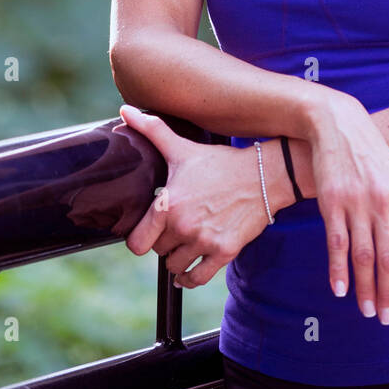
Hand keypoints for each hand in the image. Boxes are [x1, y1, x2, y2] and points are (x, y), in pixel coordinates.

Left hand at [116, 104, 271, 286]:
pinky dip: (190, 278)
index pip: (136, 242)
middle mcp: (184, 226)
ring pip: (175, 267)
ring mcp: (205, 241)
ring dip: (178, 259)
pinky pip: (197, 278)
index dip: (141, 237)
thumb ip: (152, 130)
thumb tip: (124, 110)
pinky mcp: (225, 252)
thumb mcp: (183, 148)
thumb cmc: (221, 163)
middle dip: (163, 243)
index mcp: (168, 203)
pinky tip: (189, 269)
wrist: (264, 175)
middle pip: (158, 252)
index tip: (149, 230)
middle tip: (174, 229)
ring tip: (184, 244)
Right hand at [304, 95, 388, 324]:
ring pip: (363, 256)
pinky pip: (336, 243)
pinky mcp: (332, 202)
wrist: (340, 124)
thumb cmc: (374, 157)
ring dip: (366, 288)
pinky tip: (341, 290)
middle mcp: (384, 202)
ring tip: (369, 311)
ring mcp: (357, 202)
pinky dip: (338, 270)